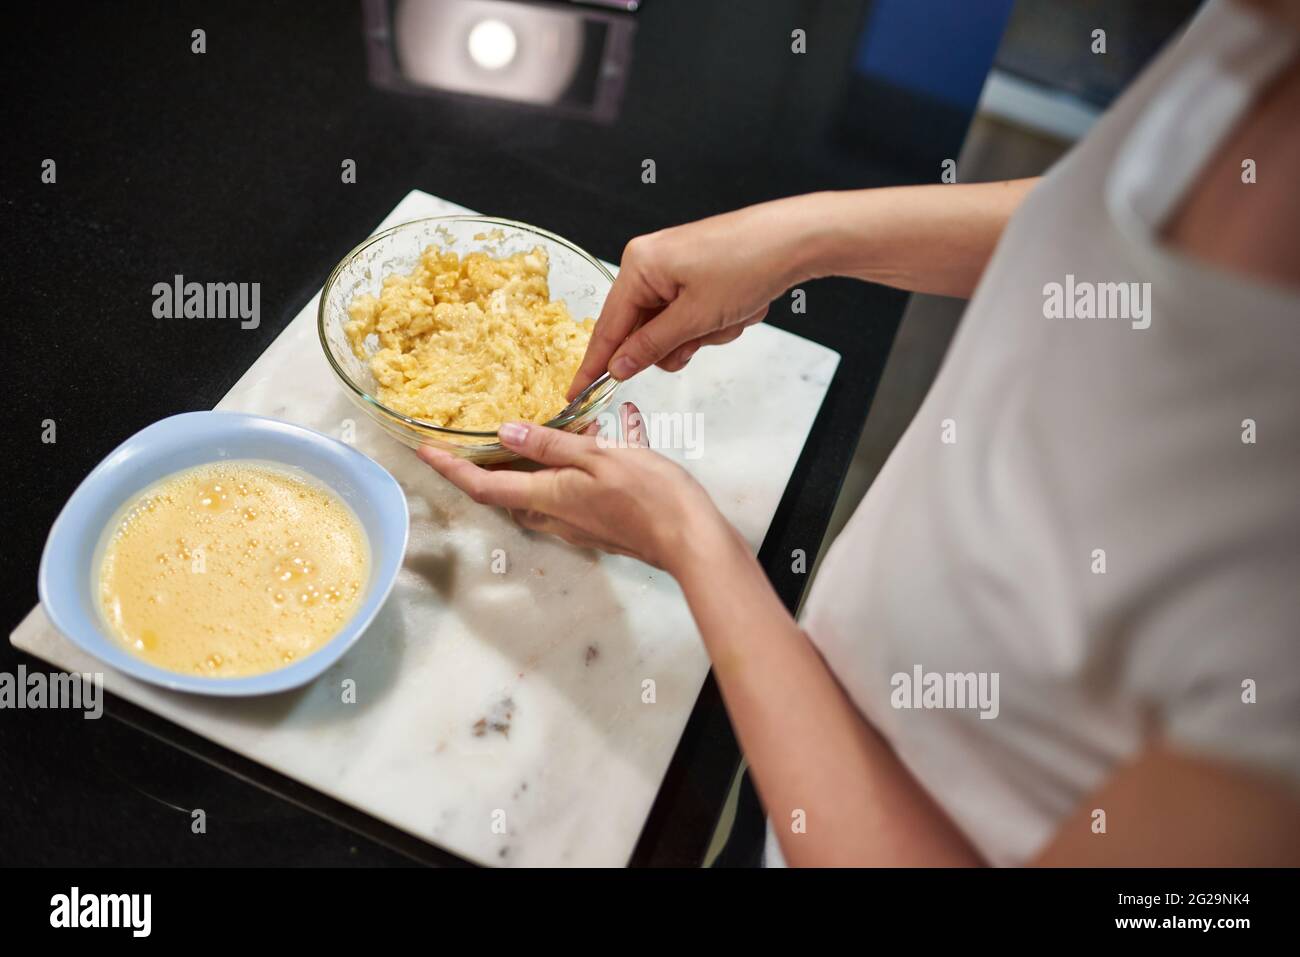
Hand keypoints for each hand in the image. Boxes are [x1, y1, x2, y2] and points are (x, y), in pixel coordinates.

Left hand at [416, 403, 736, 576]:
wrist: (690, 539)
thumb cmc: (650, 496)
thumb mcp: (599, 458)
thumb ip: (551, 445)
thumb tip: (505, 431)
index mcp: (548, 497)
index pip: (485, 486)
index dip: (452, 469)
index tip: (425, 453)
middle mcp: (555, 516)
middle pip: (507, 493)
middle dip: (488, 466)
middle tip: (477, 437)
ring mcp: (577, 524)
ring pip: (539, 492)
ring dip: (534, 463)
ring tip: (546, 430)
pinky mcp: (599, 523)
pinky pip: (570, 493)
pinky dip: (570, 467)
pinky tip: (599, 440)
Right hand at [567, 197, 818, 398]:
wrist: (794, 239)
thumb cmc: (746, 265)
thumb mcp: (694, 318)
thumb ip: (651, 346)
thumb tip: (618, 367)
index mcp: (639, 266)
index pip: (607, 328)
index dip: (594, 367)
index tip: (577, 395)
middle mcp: (650, 263)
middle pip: (643, 330)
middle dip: (678, 343)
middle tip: (702, 337)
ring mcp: (674, 268)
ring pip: (673, 328)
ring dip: (703, 333)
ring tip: (729, 316)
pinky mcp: (696, 274)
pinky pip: (693, 315)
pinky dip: (715, 322)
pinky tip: (739, 307)